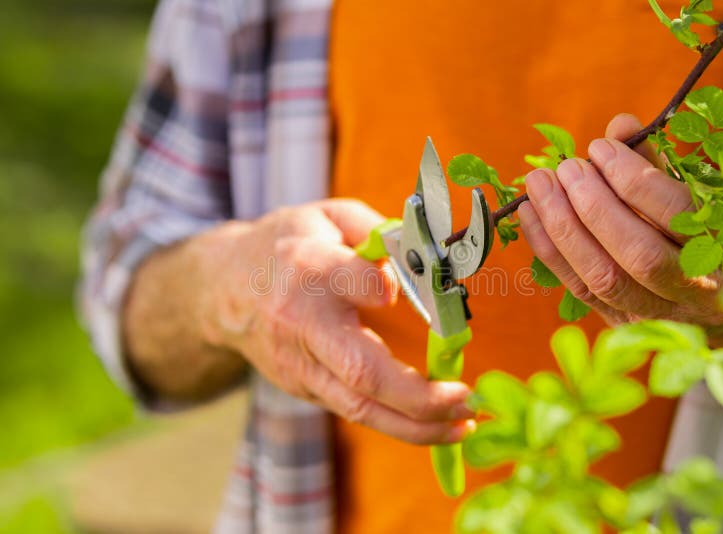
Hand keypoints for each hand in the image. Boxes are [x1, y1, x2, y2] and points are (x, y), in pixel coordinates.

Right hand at [201, 198, 473, 443]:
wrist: (224, 289)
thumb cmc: (288, 245)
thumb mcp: (329, 216)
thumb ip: (381, 233)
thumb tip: (430, 263)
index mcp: (310, 266)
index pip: (347, 280)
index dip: (377, 287)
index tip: (406, 291)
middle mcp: (303, 322)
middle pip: (360, 370)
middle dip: (418, 395)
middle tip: (465, 397)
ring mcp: (300, 363)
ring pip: (359, 407)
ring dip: (416, 426)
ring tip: (463, 424)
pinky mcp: (302, 387)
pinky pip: (355, 410)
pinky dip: (399, 422)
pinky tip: (436, 423)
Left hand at [518, 114, 722, 343]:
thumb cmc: (719, 236)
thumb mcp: (707, 196)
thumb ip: (661, 164)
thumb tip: (619, 125)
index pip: (676, 214)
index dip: (633, 180)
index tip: (601, 148)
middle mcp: (696, 290)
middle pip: (637, 254)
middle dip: (593, 206)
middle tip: (567, 168)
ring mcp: (658, 314)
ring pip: (603, 278)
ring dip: (563, 227)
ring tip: (540, 185)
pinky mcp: (623, 325)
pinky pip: (579, 289)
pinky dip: (549, 250)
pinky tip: (530, 215)